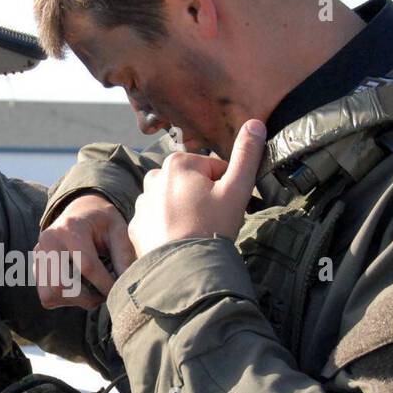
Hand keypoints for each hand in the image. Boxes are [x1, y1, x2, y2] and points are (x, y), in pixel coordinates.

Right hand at [34, 194, 137, 309]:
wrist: (79, 211)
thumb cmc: (102, 222)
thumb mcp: (118, 229)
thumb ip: (124, 254)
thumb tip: (129, 282)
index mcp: (71, 228)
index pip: (86, 265)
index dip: (104, 284)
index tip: (118, 292)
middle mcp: (49, 240)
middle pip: (61, 284)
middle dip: (86, 298)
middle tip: (102, 295)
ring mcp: (38, 254)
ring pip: (50, 294)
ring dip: (73, 301)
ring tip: (90, 293)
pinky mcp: (36, 265)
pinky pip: (46, 295)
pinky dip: (64, 300)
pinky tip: (78, 289)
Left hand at [128, 119, 266, 258]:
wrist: (182, 269)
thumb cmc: (211, 227)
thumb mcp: (236, 189)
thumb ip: (247, 154)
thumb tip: (256, 122)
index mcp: (178, 163)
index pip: (214, 169)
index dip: (225, 188)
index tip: (224, 208)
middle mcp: (154, 177)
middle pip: (192, 184)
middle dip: (204, 199)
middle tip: (211, 222)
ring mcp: (142, 202)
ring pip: (175, 202)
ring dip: (186, 212)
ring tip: (195, 233)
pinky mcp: (136, 226)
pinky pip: (158, 221)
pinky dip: (169, 229)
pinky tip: (179, 242)